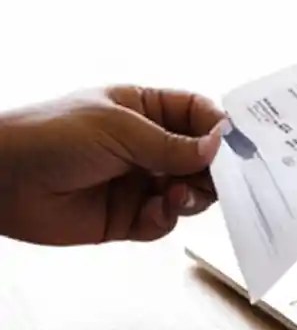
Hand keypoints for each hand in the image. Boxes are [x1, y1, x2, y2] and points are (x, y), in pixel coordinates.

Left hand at [0, 86, 225, 244]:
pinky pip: (165, 221)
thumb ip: (172, 144)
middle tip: (220, 181)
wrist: (0, 181)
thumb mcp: (119, 130)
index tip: (239, 147)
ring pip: (190, 193)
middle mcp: (147, 145)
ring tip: (177, 195)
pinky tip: (153, 210)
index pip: (198, 114)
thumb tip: (219, 149)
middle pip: (202, 159)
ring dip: (192, 196)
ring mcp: (139, 181)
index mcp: (144, 109)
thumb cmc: (50, 137)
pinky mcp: (128, 216)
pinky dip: (166, 218)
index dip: (220, 129)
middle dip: (215, 171)